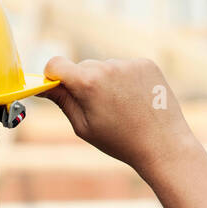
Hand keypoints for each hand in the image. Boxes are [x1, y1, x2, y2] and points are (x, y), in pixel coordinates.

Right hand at [38, 56, 191, 171]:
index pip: (56, 64)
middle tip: (98, 110)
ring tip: (121, 109)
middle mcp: (107, 67)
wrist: (162, 144)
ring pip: (106, 68)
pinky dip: (126, 81)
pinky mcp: (145, 64)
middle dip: (83, 83)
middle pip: (83, 67)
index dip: (52, 76)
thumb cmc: (120, 142)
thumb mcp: (84, 127)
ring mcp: (128, 63)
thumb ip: (63, 101)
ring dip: (107, 82)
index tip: (55, 87)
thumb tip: (44, 85)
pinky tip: (135, 101)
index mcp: (87, 83)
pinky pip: (126, 67)